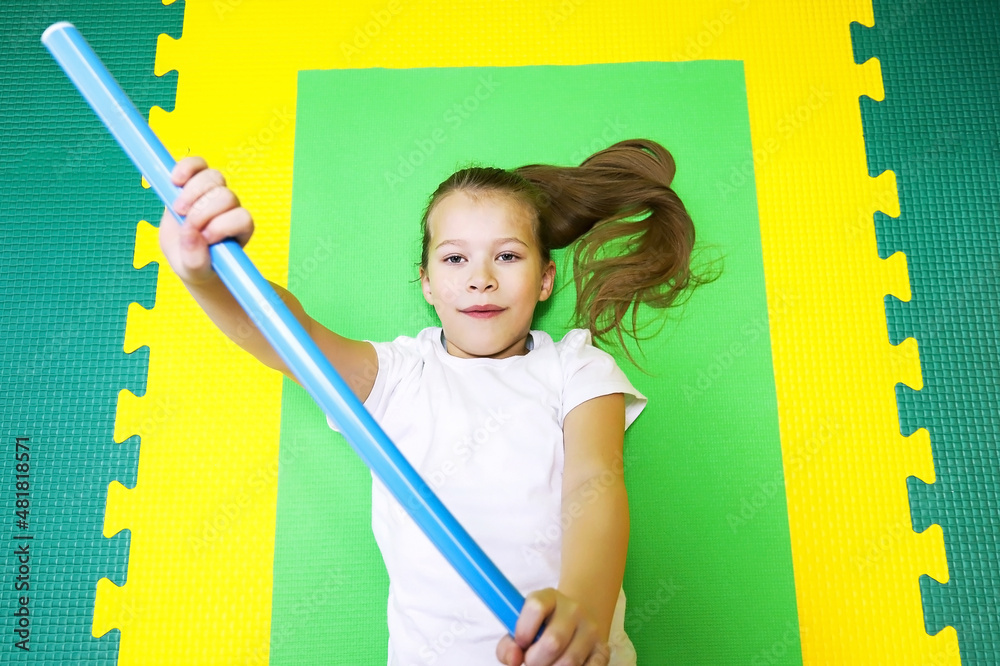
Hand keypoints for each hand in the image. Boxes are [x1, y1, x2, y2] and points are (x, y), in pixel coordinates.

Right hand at [158, 156, 252, 284]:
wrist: (185, 255)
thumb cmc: (196, 265)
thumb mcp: (194, 270)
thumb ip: (195, 259)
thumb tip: (191, 234)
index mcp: (240, 229)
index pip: (241, 218)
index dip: (222, 225)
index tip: (204, 238)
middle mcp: (231, 208)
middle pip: (226, 196)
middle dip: (203, 211)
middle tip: (186, 225)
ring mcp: (214, 193)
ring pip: (213, 177)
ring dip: (193, 192)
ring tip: (178, 210)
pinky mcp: (194, 183)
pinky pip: (197, 164)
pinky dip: (186, 168)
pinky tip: (175, 180)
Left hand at [496, 588, 609, 665]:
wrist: (574, 620)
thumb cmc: (539, 628)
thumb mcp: (521, 627)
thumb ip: (508, 645)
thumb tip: (513, 659)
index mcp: (549, 597)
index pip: (536, 607)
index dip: (523, 631)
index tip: (521, 644)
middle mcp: (573, 609)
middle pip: (553, 642)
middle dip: (536, 660)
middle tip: (532, 661)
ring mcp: (590, 628)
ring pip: (570, 661)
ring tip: (547, 665)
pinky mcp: (602, 648)